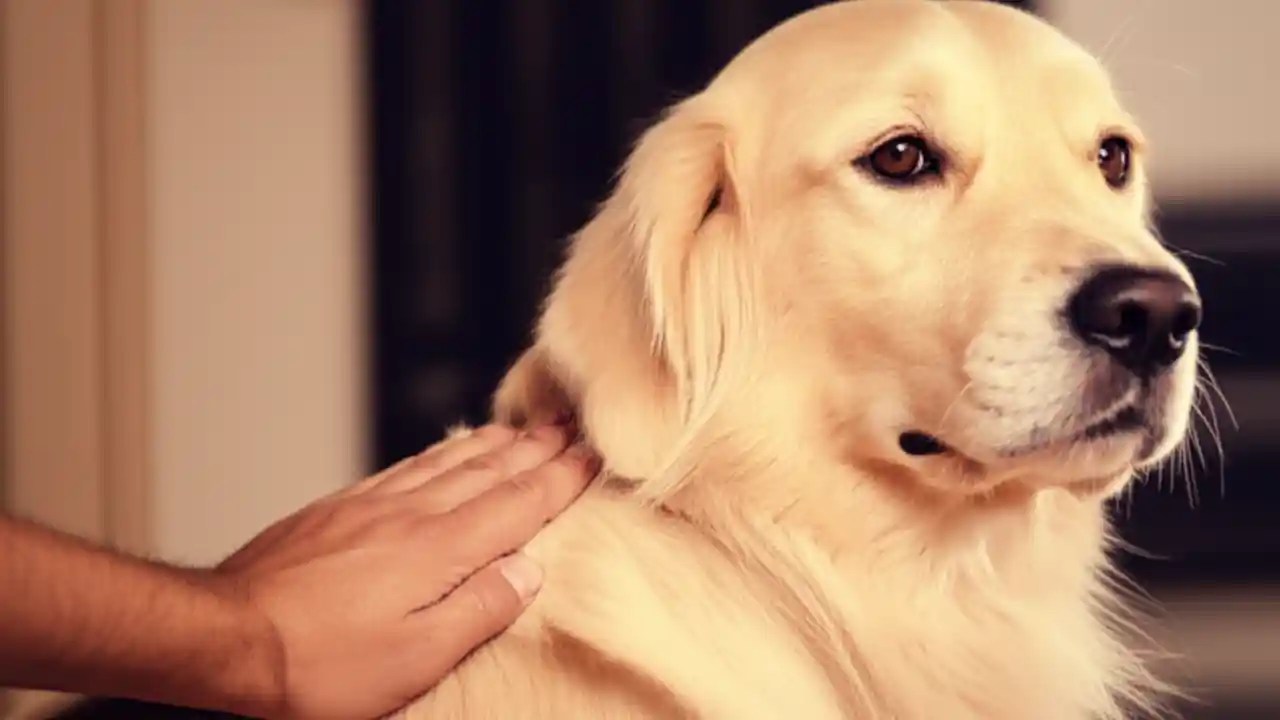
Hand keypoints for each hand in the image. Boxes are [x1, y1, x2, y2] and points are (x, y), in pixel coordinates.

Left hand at [212, 423, 596, 719]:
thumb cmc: (322, 664)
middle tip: (571, 425)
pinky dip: (439, 453)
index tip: (593, 455)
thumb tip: (531, 570)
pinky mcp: (338, 511)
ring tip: (522, 427)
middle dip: (536, 448)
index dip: (561, 478)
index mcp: (441, 550)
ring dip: (493, 442)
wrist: (227, 637)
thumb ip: (480, 609)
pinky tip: (445, 451)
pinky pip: (404, 467)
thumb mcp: (415, 658)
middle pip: (489, 471)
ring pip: (448, 462)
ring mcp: (372, 507)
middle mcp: (413, 515)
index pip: (519, 504)